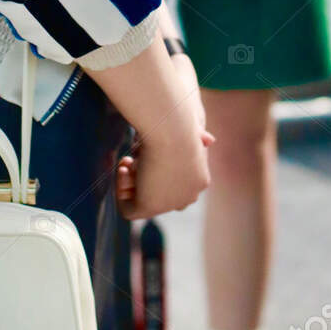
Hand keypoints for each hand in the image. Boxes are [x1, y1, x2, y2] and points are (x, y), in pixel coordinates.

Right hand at [115, 53, 213, 219]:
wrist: (173, 127)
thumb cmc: (181, 118)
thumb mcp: (193, 125)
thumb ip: (199, 134)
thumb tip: (210, 141)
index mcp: (200, 177)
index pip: (177, 186)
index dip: (157, 172)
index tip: (146, 154)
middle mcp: (189, 194)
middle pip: (162, 196)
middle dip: (144, 179)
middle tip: (131, 158)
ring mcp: (171, 203)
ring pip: (145, 203)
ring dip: (131, 182)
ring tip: (128, 160)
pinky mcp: (150, 206)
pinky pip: (129, 211)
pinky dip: (120, 190)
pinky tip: (123, 168)